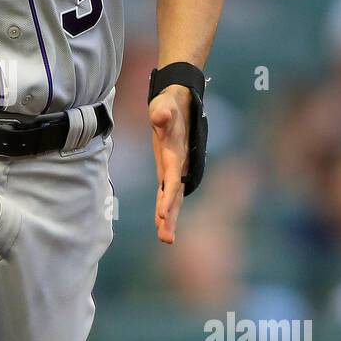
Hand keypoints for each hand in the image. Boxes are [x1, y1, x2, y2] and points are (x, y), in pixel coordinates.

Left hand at [149, 84, 191, 244]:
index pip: (172, 179)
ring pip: (173, 197)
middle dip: (171, 216)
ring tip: (166, 239)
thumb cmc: (169, 103)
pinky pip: (167, 191)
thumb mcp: (164, 105)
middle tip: (166, 239)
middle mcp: (178, 164)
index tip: (163, 214)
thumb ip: (163, 113)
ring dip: (169, 218)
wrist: (180, 101)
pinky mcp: (169, 168)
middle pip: (175, 195)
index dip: (168, 196)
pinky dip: (165, 206)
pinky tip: (162, 222)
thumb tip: (161, 115)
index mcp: (175, 154)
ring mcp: (175, 168)